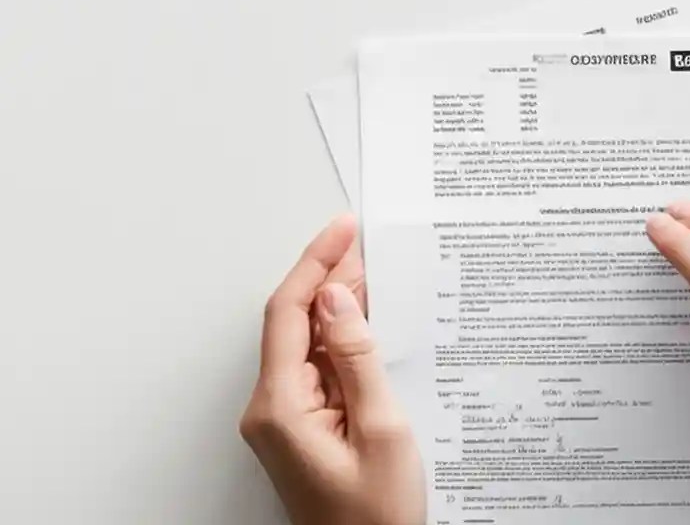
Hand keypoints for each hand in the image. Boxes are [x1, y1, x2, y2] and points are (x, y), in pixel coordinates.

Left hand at [240, 215, 425, 524]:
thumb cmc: (375, 518)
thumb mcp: (381, 430)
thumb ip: (357, 359)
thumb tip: (338, 300)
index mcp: (280, 408)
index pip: (288, 313)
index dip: (316, 263)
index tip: (342, 230)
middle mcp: (272, 410)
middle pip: (294, 322)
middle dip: (330, 276)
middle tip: (364, 239)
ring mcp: (286, 419)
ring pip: (309, 343)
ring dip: (340, 306)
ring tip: (375, 269)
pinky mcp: (304, 427)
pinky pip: (321, 369)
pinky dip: (345, 340)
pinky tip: (371, 322)